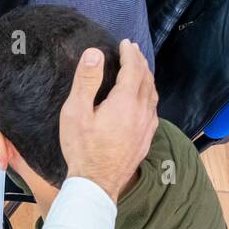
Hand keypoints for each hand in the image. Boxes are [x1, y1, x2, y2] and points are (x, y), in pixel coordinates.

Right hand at [59, 39, 157, 201]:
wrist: (96, 184)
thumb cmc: (82, 149)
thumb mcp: (76, 112)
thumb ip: (87, 81)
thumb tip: (95, 54)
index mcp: (125, 102)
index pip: (133, 69)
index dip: (130, 54)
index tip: (125, 43)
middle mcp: (141, 112)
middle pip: (146, 80)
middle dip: (140, 63)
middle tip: (133, 51)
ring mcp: (146, 127)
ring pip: (152, 95)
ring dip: (147, 79)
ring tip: (140, 71)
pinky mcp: (146, 140)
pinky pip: (153, 111)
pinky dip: (149, 97)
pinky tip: (144, 101)